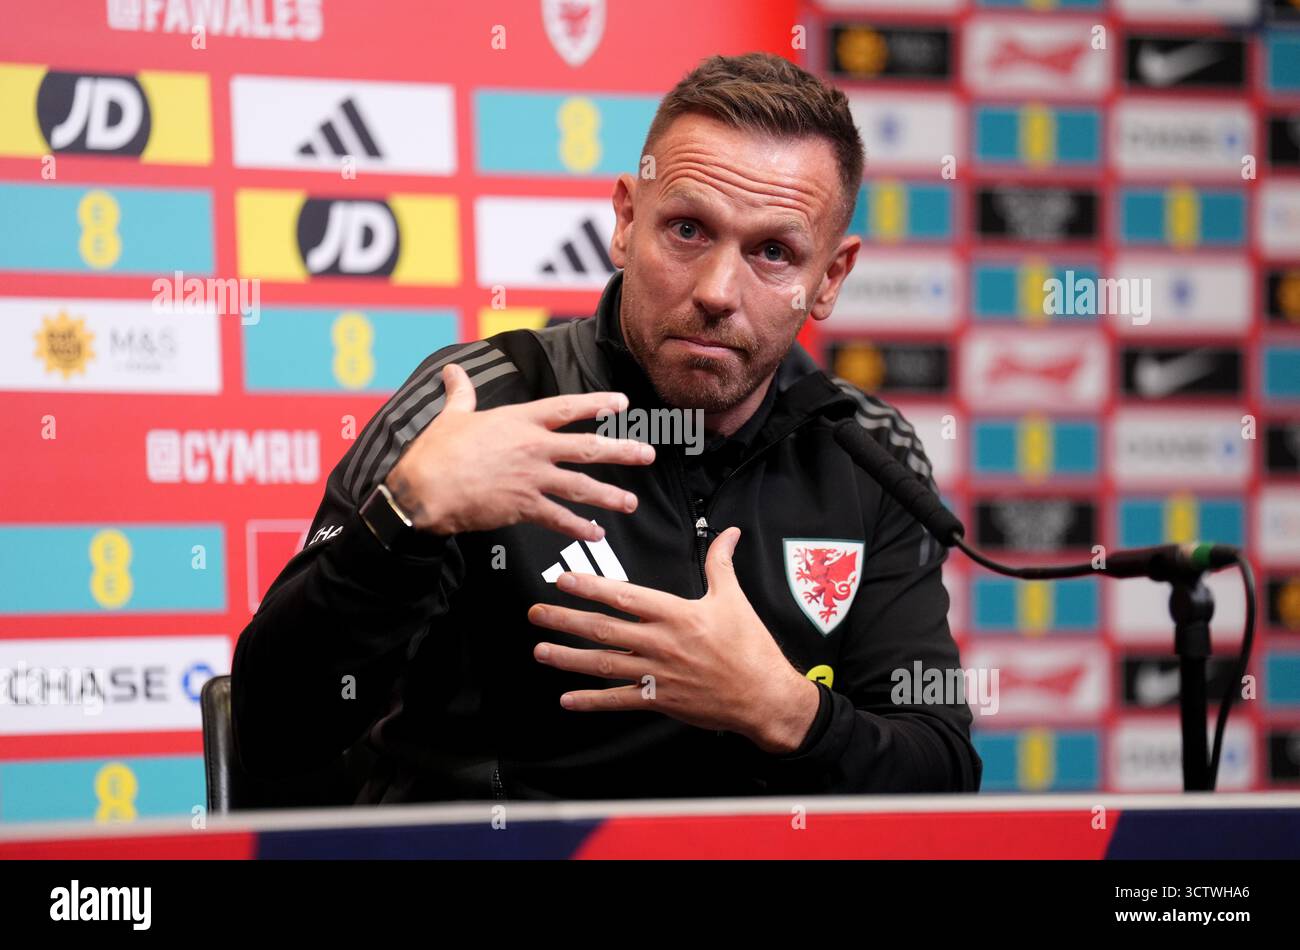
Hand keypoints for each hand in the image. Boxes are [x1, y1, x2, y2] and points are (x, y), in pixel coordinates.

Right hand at [384, 363, 655, 542]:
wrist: (425, 490)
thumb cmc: (436, 452)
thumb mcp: (452, 416)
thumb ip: (461, 394)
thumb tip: (452, 371)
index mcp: (519, 421)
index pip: (567, 408)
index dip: (597, 404)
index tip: (622, 404)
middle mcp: (533, 447)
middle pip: (588, 448)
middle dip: (622, 450)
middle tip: (648, 454)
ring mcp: (532, 478)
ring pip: (581, 486)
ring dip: (609, 495)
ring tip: (631, 503)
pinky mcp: (524, 507)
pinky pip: (559, 518)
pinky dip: (579, 528)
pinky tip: (595, 533)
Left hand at [527, 527, 821, 753]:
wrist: (764, 696)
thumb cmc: (751, 647)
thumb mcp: (735, 599)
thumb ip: (721, 563)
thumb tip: (727, 532)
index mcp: (677, 614)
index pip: (625, 597)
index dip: (592, 587)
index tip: (564, 579)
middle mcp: (662, 643)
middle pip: (604, 629)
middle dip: (565, 620)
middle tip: (536, 613)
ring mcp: (657, 674)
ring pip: (603, 664)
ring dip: (568, 658)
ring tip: (540, 650)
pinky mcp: (659, 700)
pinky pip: (618, 701)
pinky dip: (591, 701)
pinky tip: (567, 699)